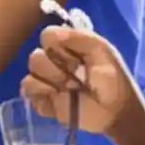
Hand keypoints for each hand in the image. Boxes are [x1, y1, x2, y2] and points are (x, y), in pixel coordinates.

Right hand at [20, 26, 141, 134]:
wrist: (115, 110)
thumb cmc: (111, 78)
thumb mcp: (101, 50)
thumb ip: (79, 37)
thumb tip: (50, 34)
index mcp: (66, 46)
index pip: (47, 36)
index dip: (58, 45)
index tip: (76, 56)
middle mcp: (53, 61)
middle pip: (36, 56)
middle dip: (56, 67)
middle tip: (76, 76)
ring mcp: (47, 82)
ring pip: (32, 73)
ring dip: (52, 80)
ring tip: (70, 88)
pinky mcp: (43, 101)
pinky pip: (29, 91)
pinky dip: (41, 93)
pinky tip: (58, 97)